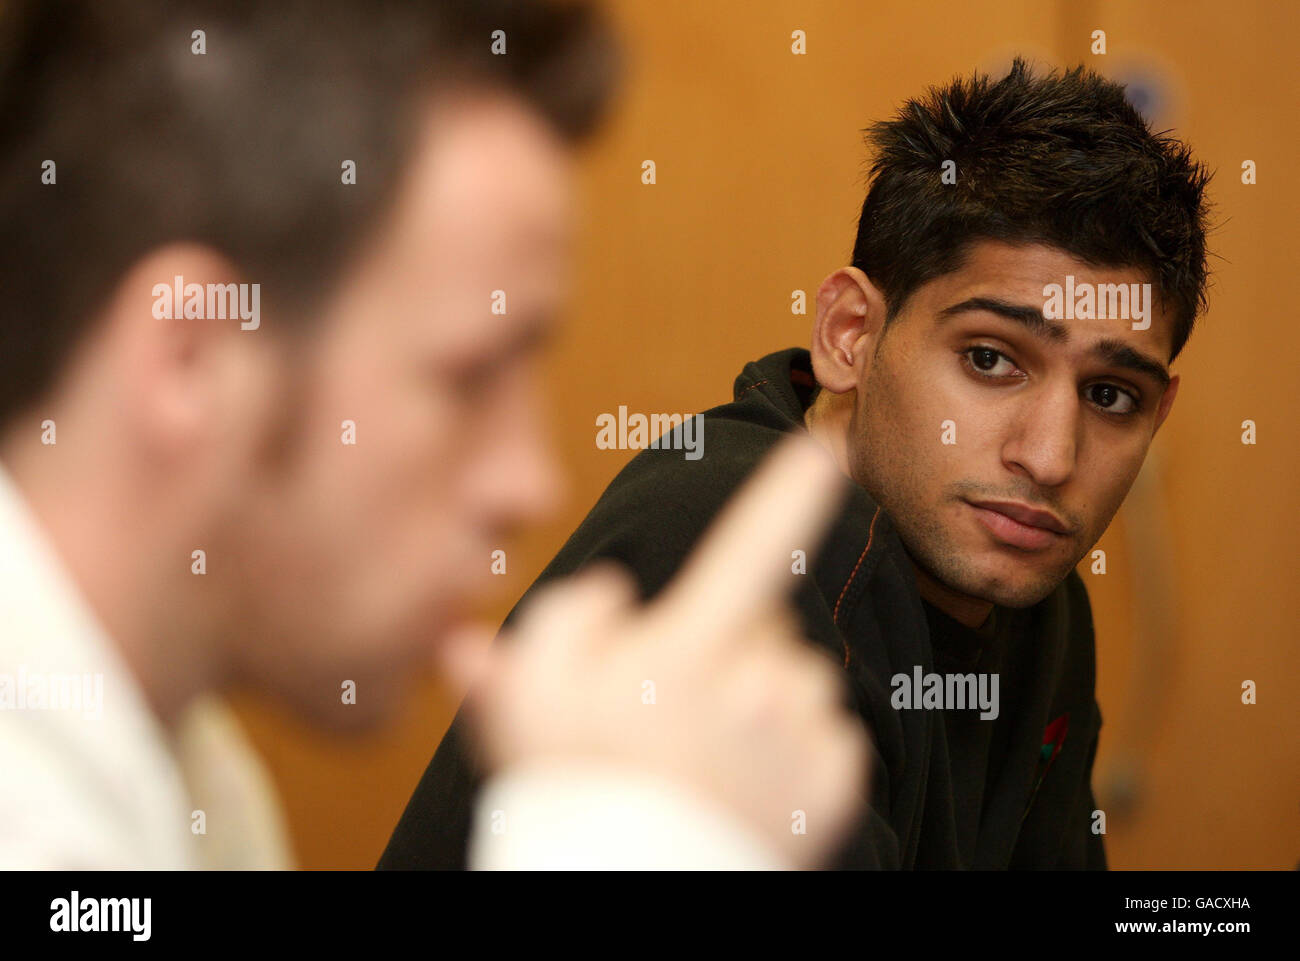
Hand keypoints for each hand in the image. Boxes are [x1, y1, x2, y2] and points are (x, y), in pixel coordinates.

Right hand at [443, 435, 870, 867]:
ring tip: (704, 754)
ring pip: (797, 676)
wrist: (628, 885)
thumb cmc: (574, 786)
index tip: (828, 446)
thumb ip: (564, 617)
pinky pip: (827, 731)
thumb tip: (612, 591)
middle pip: (761, 625)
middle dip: (723, 645)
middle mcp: (758, 686)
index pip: (749, 546)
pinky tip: (746, 780)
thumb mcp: (526, 692)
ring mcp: (801, 738)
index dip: (788, 490)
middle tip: (664, 712)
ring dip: (759, 696)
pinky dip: (794, 745)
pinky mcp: (833, 783)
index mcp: (689, 649)